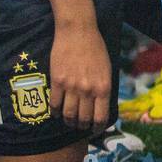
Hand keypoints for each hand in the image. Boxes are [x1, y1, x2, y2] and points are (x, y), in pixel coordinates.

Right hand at [49, 0, 111, 132]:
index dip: (97, 127)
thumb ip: (103, 87)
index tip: (95, 130)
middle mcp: (87, 90)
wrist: (78, 31)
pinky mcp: (56, 81)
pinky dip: (55, 111)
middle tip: (80, 126)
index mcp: (103, 87)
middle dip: (82, 126)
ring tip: (69, 121)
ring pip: (68, 114)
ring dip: (68, 121)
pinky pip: (54, 103)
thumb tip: (100, 104)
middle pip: (83, 118)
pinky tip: (57, 111)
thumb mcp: (107, 69)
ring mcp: (71, 86)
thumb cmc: (96, 48)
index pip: (100, 117)